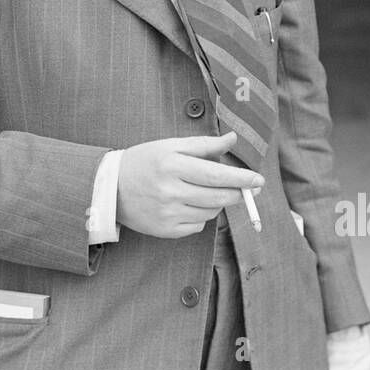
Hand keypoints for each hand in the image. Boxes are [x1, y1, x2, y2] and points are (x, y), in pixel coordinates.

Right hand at [115, 131, 263, 238]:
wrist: (111, 188)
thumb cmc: (145, 161)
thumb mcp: (171, 145)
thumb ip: (204, 144)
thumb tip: (232, 138)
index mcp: (172, 165)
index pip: (216, 175)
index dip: (241, 179)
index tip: (258, 180)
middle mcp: (170, 191)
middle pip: (218, 197)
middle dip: (237, 193)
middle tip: (247, 188)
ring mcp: (167, 214)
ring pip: (210, 213)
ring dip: (216, 202)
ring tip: (204, 191)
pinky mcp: (166, 230)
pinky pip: (197, 227)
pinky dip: (200, 216)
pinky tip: (189, 204)